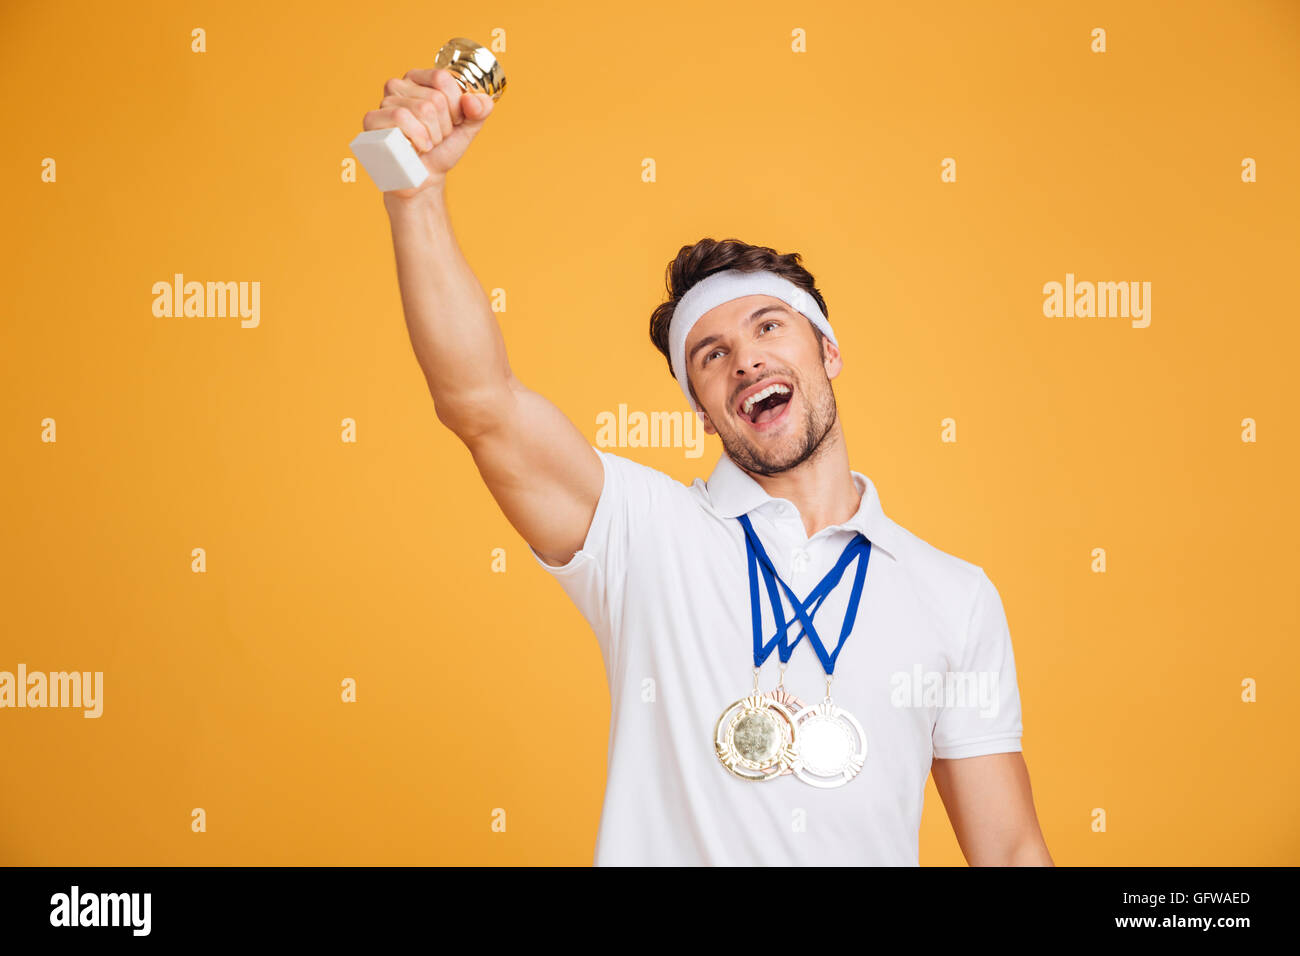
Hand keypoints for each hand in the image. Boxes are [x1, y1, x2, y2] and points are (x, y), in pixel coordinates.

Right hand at [362, 67, 494, 199]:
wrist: (424, 179)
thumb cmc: (441, 150)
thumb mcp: (467, 128)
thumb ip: (480, 110)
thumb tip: (472, 100)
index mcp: (420, 79)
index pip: (443, 78)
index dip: (455, 106)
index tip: (452, 122)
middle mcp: (399, 85)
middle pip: (435, 98)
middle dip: (443, 126)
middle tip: (435, 138)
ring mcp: (384, 102)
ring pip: (422, 109)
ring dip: (431, 136)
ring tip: (424, 144)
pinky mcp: (372, 120)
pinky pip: (400, 117)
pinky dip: (416, 137)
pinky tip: (414, 148)